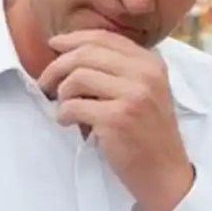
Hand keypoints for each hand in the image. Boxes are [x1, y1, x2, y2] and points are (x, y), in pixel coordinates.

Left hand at [39, 30, 193, 210]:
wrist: (165, 172)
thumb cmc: (148, 134)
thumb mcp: (145, 91)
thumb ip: (119, 69)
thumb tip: (73, 52)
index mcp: (150, 63)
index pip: (104, 38)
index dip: (73, 39)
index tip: (54, 45)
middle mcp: (144, 74)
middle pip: (86, 54)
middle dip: (57, 66)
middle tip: (46, 82)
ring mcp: (132, 95)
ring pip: (77, 78)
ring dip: (61, 94)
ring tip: (64, 107)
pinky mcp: (117, 119)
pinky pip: (74, 106)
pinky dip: (63, 114)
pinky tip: (68, 122)